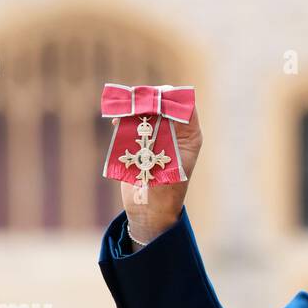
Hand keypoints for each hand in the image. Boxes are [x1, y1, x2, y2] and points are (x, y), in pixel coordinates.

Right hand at [110, 101, 202, 242]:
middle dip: (149, 99)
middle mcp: (175, 130)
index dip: (170, 99)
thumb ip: (166, 142)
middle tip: (136, 103)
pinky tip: (117, 121)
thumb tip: (155, 116)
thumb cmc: (166, 192)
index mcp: (190, 136)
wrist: (150, 208)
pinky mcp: (140, 137)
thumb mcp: (170, 166)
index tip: (155, 101)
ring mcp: (157, 132)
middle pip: (164, 102)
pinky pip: (132, 119)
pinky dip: (124, 117)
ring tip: (124, 111)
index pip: (185, 106)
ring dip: (134, 106)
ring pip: (146, 107)